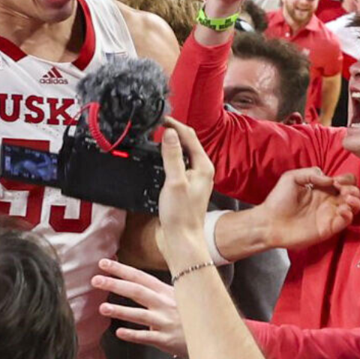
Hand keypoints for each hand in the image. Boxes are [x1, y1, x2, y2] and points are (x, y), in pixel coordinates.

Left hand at [93, 259, 186, 357]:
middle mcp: (165, 304)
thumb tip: (138, 289)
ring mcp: (165, 321)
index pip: (140, 277)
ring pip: (140, 314)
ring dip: (120, 310)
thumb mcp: (179, 298)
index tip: (103, 263)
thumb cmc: (191, 316)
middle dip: (115, 284)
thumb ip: (158, 294)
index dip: (121, 269)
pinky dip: (133, 335)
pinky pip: (147, 337)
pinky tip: (119, 333)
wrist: (212, 334)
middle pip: (137, 291)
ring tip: (102, 308)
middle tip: (95, 280)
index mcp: (166, 292)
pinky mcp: (167, 339)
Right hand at [154, 117, 213, 258]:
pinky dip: (168, 159)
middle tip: (156, 125)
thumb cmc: (181, 215)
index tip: (160, 118)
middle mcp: (202, 171)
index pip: (190, 136)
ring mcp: (194, 179)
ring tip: (156, 138)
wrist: (181, 239)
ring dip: (171, 145)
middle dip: (173, 132)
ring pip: (183, 155)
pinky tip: (158, 160)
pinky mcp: (186, 188)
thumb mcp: (175, 181)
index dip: (175, 125)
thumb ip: (173, 156)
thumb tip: (169, 133)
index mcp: (203, 166)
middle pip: (188, 143)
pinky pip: (178, 166)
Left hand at [255, 167, 359, 249]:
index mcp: (323, 189)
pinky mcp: (328, 229)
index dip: (346, 179)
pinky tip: (341, 210)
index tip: (336, 181)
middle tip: (343, 190)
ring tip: (347, 199)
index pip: (344, 182)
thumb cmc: (278, 200)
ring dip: (355, 202)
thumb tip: (330, 179)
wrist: (269, 222)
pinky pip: (345, 222)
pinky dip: (348, 215)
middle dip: (354, 190)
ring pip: (354, 208)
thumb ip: (311, 173)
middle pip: (353, 194)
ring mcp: (329, 215)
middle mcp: (329, 201)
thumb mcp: (292, 177)